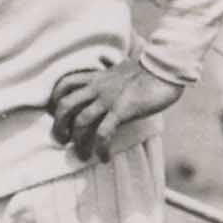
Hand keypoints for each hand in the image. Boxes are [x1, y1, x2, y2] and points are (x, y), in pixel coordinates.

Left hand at [48, 59, 182, 160]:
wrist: (168, 68)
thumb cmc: (149, 70)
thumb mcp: (122, 68)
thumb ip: (109, 72)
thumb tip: (105, 64)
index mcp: (96, 77)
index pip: (65, 84)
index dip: (55, 100)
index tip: (56, 115)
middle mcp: (98, 88)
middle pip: (65, 105)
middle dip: (58, 126)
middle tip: (62, 140)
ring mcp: (109, 99)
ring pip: (81, 121)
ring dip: (77, 142)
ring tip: (82, 155)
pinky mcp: (123, 110)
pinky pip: (103, 133)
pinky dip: (100, 148)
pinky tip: (104, 158)